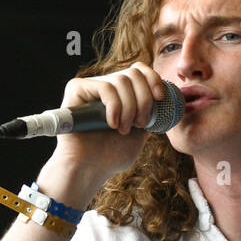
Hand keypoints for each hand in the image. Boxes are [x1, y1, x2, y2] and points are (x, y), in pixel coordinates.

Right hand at [51, 61, 169, 180]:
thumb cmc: (111, 157)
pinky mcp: (76, 89)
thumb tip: (164, 99)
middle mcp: (106, 86)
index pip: (140, 71)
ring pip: (121, 80)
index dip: (153, 79)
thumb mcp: (140, 135)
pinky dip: (115, 106)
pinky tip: (112, 124)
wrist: (89, 170)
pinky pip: (105, 87)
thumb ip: (150, 116)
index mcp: (121, 94)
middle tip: (140, 124)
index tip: (160, 98)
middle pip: (134, 73)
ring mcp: (91, 86)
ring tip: (123, 130)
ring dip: (129, 108)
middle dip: (144, 99)